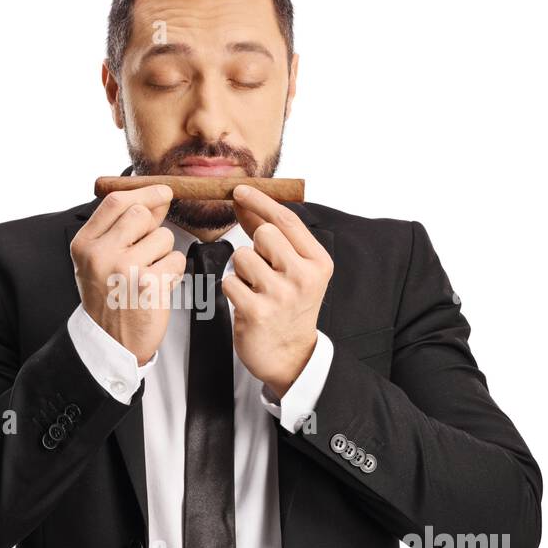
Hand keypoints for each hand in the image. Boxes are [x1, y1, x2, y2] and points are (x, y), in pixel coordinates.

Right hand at [70, 184, 186, 365]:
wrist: (111, 342)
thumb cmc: (109, 297)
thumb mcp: (101, 260)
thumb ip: (123, 227)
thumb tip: (159, 197)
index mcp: (84, 244)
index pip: (116, 202)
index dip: (145, 192)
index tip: (163, 192)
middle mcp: (101, 254)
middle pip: (142, 215)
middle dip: (154, 228)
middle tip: (149, 251)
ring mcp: (124, 269)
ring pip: (164, 238)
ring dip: (165, 254)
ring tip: (149, 274)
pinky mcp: (149, 284)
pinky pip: (176, 260)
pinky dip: (174, 272)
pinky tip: (157, 288)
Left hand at [222, 184, 333, 398]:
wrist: (290, 356)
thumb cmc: (289, 308)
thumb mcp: (294, 270)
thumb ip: (274, 236)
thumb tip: (245, 201)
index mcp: (318, 263)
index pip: (287, 220)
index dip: (260, 200)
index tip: (240, 190)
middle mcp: (303, 277)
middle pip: (264, 234)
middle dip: (254, 246)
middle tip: (262, 270)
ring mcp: (281, 295)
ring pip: (242, 256)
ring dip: (242, 271)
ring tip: (256, 289)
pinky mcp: (257, 312)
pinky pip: (229, 281)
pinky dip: (233, 289)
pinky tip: (247, 303)